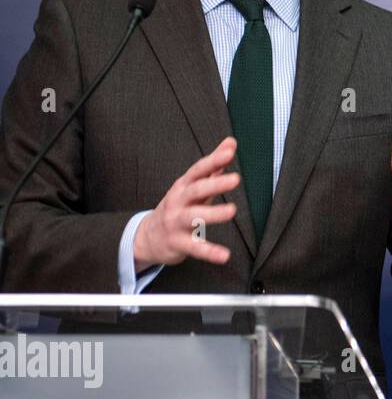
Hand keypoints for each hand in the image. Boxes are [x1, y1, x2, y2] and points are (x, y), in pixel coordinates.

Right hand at [133, 136, 240, 270]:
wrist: (148, 237)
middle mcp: (178, 201)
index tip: (230, 151)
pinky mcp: (177, 243)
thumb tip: (230, 143)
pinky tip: (224, 255)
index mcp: (184, 186)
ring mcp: (175, 222)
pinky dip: (209, 252)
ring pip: (193, 217)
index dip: (214, 160)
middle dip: (215, 184)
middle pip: (196, 190)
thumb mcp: (192, 185)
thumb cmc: (178, 206)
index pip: (198, 170)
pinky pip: (194, 248)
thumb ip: (213, 166)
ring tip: (232, 210)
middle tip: (235, 178)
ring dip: (213, 213)